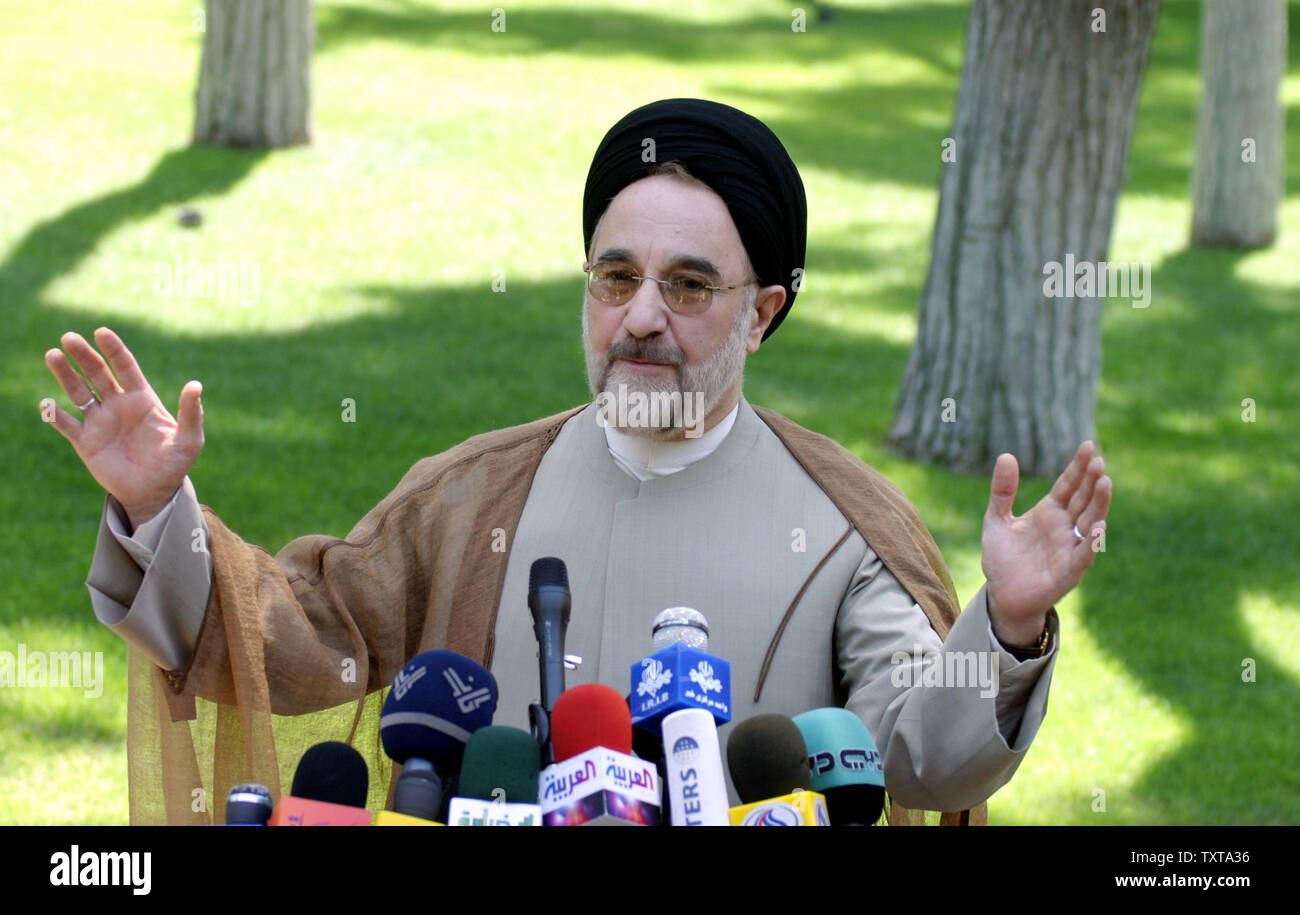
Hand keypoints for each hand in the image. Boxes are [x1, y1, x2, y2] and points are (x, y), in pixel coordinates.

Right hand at [42, 327, 204, 528]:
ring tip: (52, 355)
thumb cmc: (174, 464)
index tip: (101, 332)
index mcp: (141, 399)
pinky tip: (47, 404)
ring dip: (65, 374)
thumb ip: (191, 413)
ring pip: (78, 391)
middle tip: (69, 338)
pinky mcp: (85, 441)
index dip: (114, 349)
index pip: (125, 367)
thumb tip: (195, 385)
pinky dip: (55, 414)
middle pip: (97, 373)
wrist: (154, 493)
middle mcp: (117, 405)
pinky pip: (66, 424)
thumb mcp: (188, 439)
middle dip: (84, 355)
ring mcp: (99, 421)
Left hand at [981, 441, 1110, 644]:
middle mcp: (1064, 527)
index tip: (1089, 446)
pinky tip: (1099, 527)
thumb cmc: (1003, 558)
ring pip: (1089, 522)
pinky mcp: (1068, 571)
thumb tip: (1006, 456)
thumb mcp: (996, 519)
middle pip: (1082, 499)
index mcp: (1049, 512)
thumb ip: (1002, 491)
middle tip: (1099, 461)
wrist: (1002, 595)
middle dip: (1091, 481)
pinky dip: (1091, 542)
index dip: (1078, 467)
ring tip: (1105, 483)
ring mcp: (1069, 548)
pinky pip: (1083, 555)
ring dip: (1098, 504)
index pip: (1068, 485)